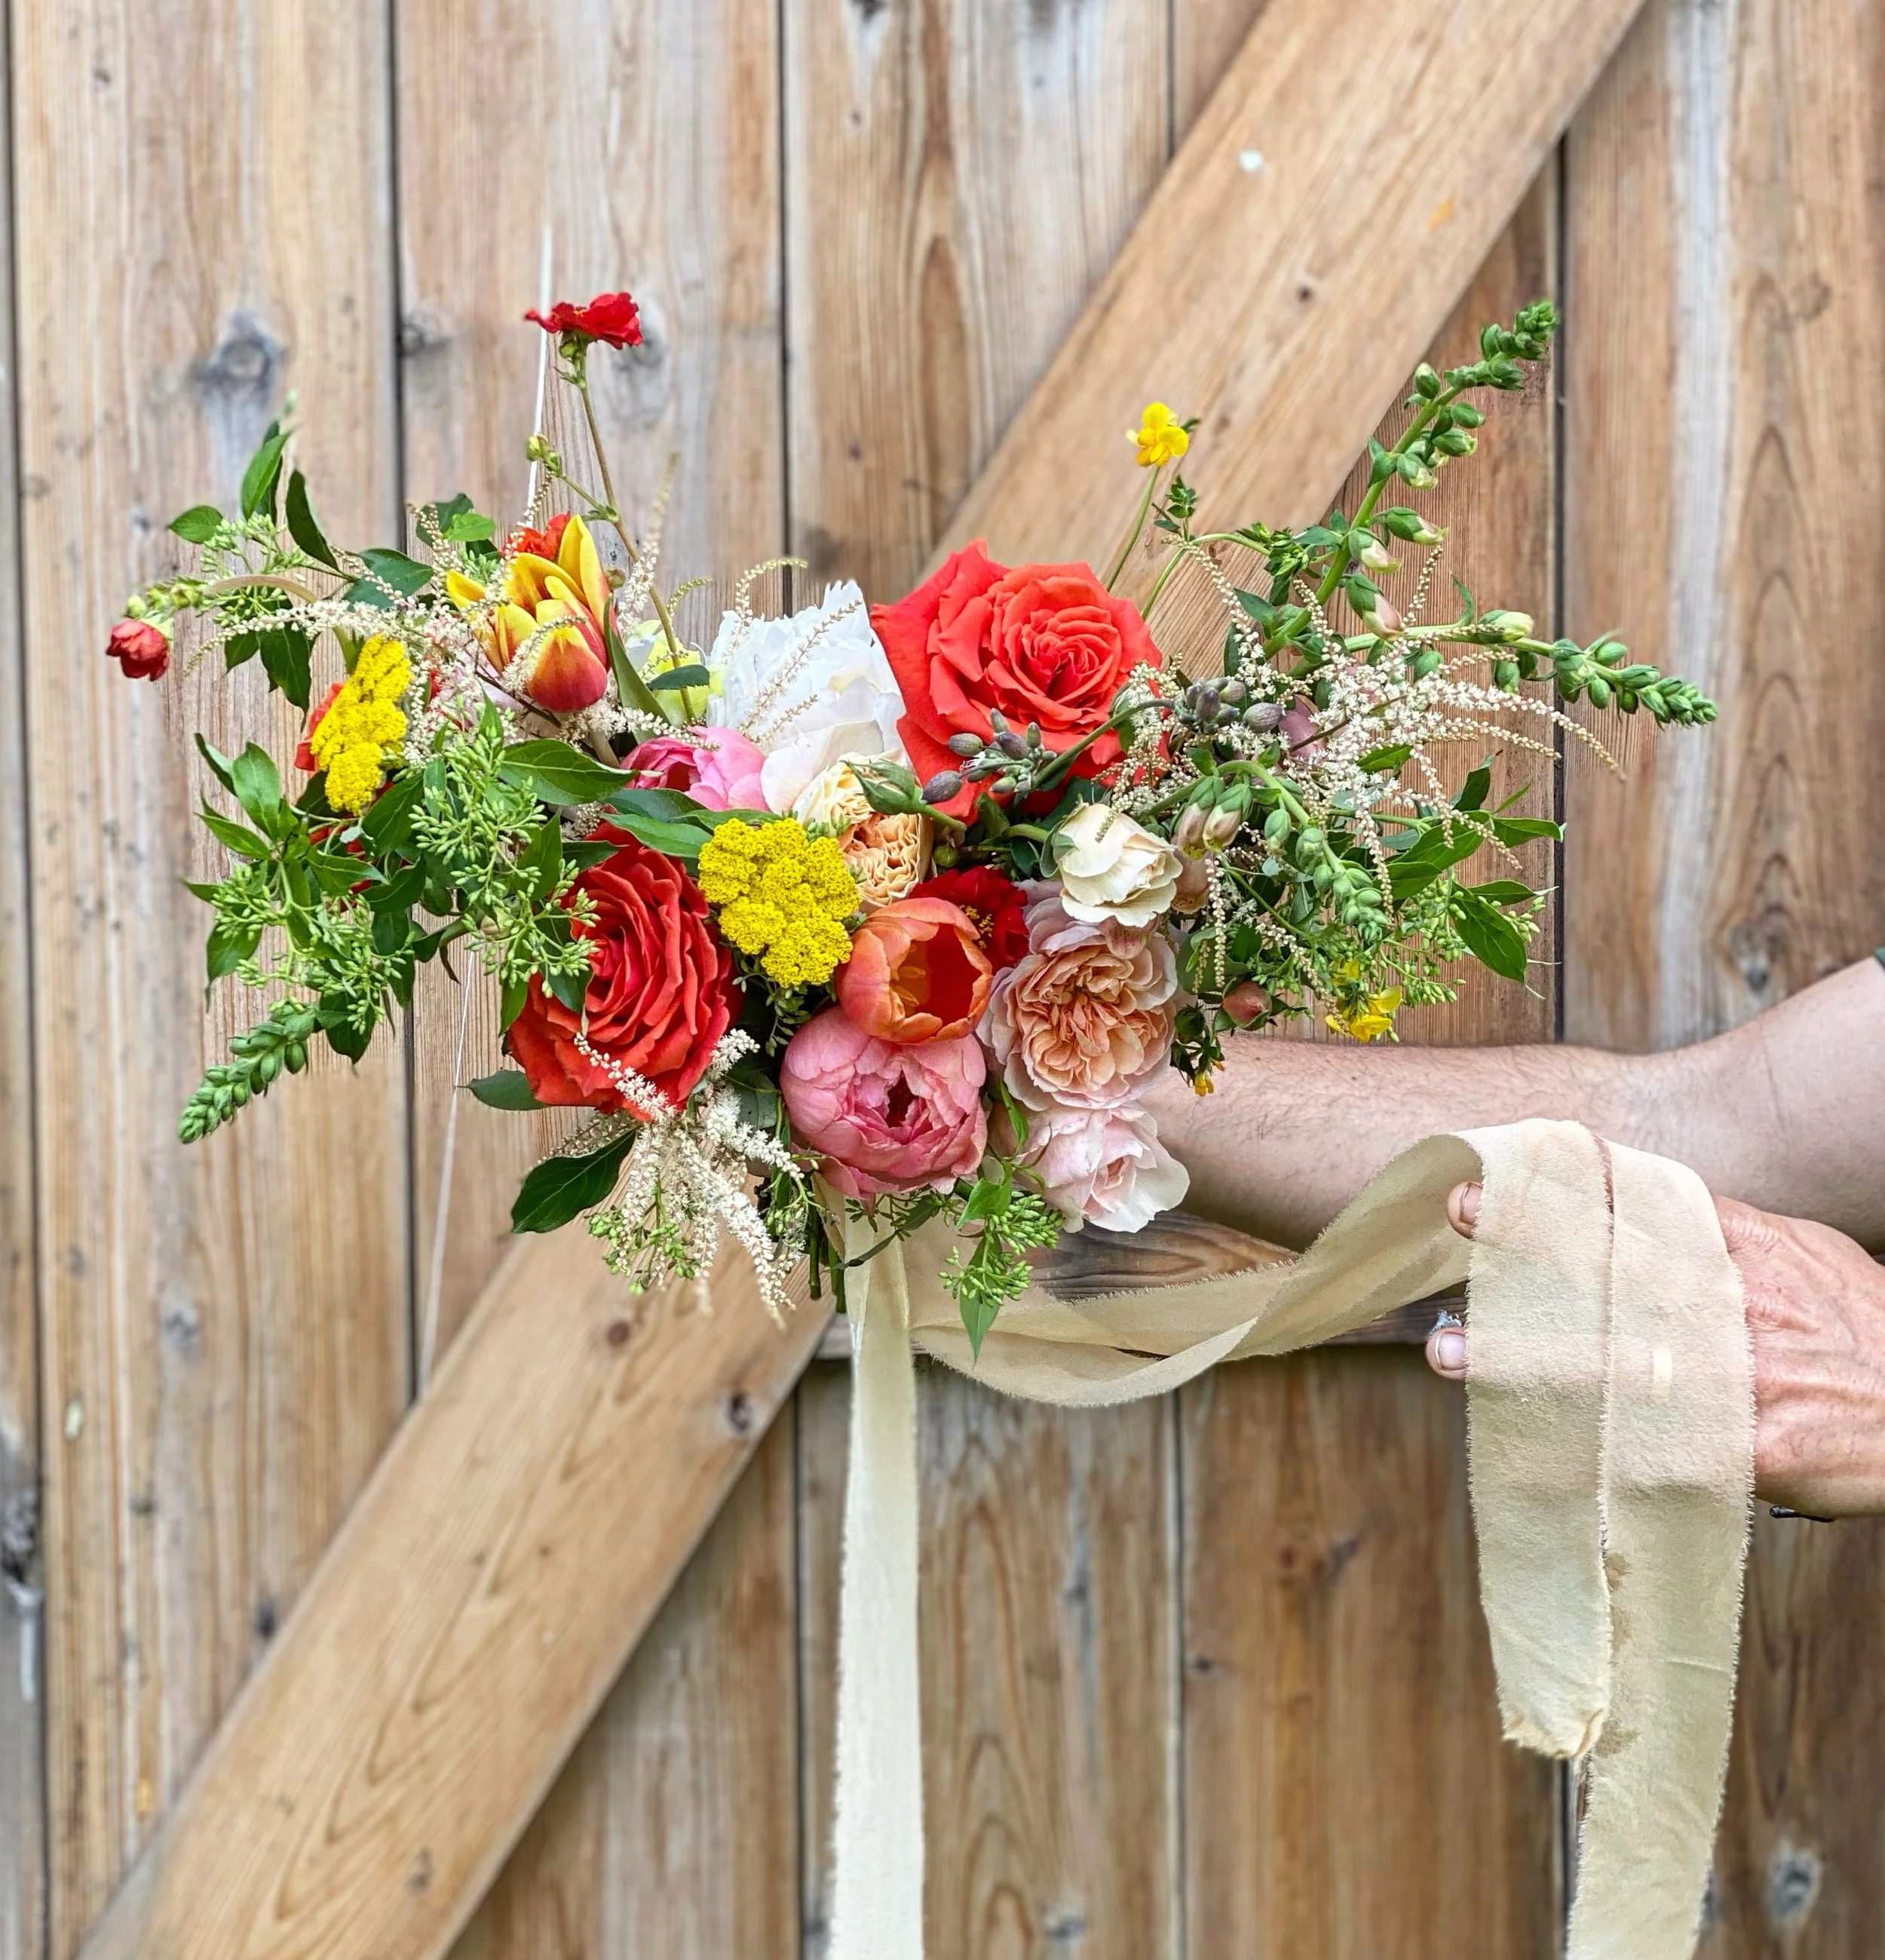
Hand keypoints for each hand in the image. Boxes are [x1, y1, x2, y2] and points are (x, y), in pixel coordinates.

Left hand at [1427, 1183, 1884, 1517]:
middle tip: (1457, 1221)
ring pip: (1609, 1357)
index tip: (1490, 1170)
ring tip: (1449, 1349)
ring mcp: (1736, 1373)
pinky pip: (1646, 1449)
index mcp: (1740, 1247)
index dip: (1560, 1182)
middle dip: (1525, 1241)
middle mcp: (1731, 1299)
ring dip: (1521, 1355)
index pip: (1637, 1202)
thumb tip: (1639, 1199)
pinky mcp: (1745, 1446)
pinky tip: (1518, 1454)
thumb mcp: (1797, 1254)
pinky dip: (1578, 1454)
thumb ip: (1718, 1231)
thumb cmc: (1856, 1328)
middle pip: (1612, 1262)